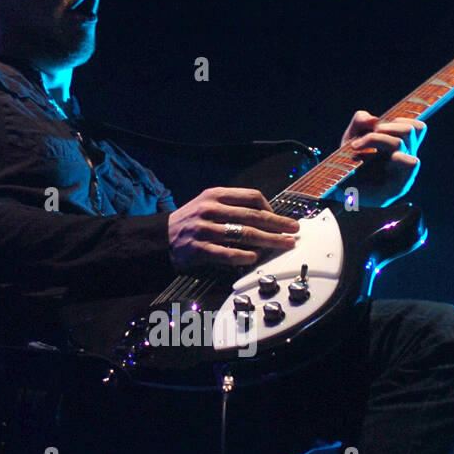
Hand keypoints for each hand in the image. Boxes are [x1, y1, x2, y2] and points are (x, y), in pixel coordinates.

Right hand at [167, 186, 299, 269]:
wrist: (160, 236)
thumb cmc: (191, 221)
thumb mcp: (209, 204)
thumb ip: (234, 207)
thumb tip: (266, 217)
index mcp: (216, 194)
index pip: (251, 196)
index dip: (270, 208)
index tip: (281, 219)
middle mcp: (211, 209)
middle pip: (252, 215)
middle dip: (277, 224)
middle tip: (293, 231)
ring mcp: (204, 229)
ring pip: (243, 234)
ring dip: (268, 240)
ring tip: (283, 245)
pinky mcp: (198, 249)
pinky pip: (226, 253)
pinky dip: (243, 256)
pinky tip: (256, 258)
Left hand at [338, 110, 424, 205]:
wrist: (339, 195)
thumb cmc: (348, 168)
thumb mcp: (350, 139)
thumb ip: (360, 122)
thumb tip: (373, 118)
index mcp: (400, 148)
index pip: (418, 127)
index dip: (402, 119)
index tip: (377, 126)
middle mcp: (406, 159)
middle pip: (413, 129)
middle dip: (386, 127)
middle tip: (366, 136)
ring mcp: (405, 173)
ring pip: (402, 142)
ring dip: (378, 139)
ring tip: (357, 146)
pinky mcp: (400, 185)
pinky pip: (410, 161)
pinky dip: (385, 153)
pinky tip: (364, 160)